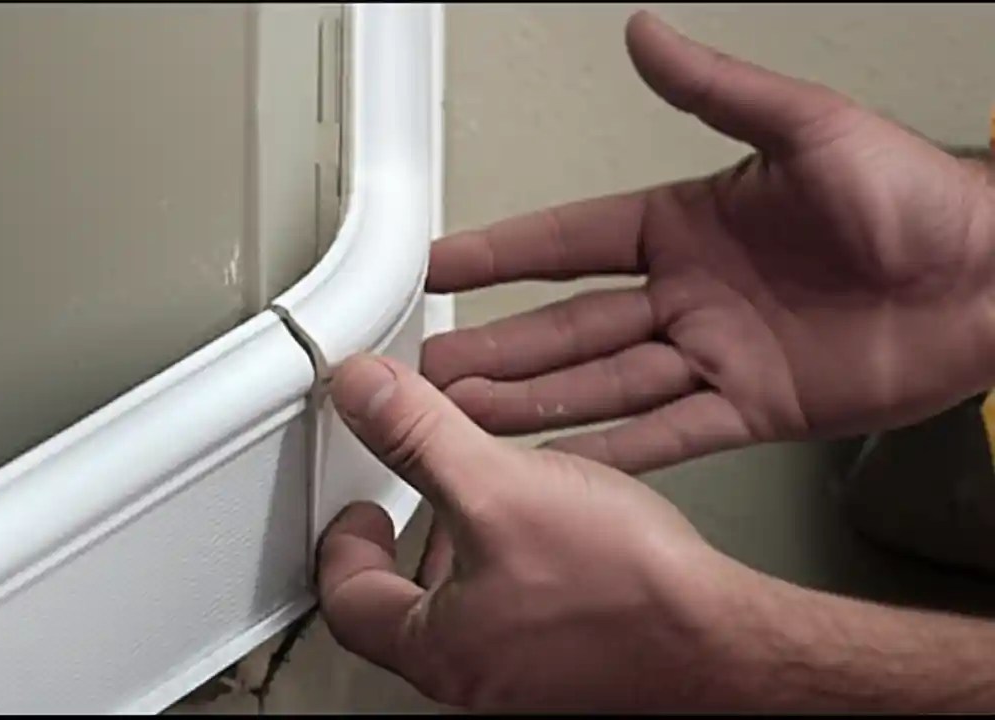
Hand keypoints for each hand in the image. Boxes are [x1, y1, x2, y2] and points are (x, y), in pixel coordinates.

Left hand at [317, 355, 994, 712]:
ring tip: (489, 497)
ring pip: (466, 606)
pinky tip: (557, 524)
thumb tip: (361, 394)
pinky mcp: (576, 661)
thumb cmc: (631, 592)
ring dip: (467, 545)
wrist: (729, 643)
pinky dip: (519, 560)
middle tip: (411, 496)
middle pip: (404, 605)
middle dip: (407, 540)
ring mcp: (528, 675)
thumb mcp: (501, 487)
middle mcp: (477, 672)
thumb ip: (419, 436)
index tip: (358, 504)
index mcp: (437, 647)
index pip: (347, 601)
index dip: (343, 542)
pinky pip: (523, 608)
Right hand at [423, 11, 994, 473]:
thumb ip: (714, 91)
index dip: (498, 253)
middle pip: (569, 325)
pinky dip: (614, 449)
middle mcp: (690, 294)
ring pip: (603, 384)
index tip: (440, 264)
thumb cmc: (919, 197)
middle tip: (436, 366)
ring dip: (535, 400)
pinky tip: (562, 460)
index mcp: (688, 224)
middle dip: (498, 347)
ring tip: (471, 415)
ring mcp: (715, 355)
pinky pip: (667, 432)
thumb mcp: (806, 126)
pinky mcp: (753, 408)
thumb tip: (646, 36)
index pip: (567, 241)